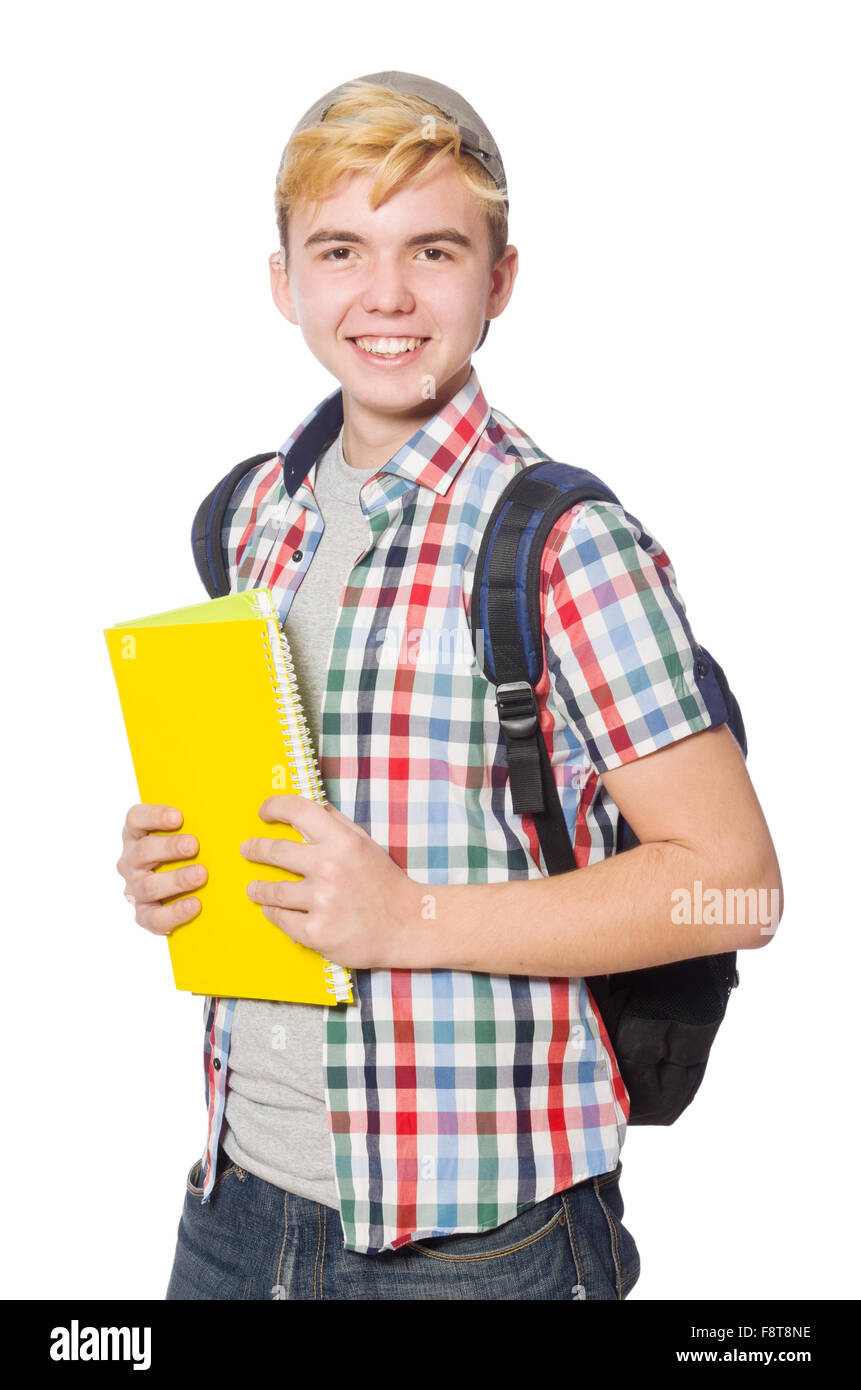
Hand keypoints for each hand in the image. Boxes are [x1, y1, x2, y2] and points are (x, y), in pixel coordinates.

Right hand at [116, 804, 207, 934]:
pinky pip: (154, 918)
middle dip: (169, 847)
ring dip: (176, 880)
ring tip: (201, 874)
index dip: (154, 816)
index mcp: (137, 835)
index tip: (178, 817)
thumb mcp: (186, 833)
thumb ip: (199, 820)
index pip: (136, 819)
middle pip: (143, 851)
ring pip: (149, 885)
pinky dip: (174, 912)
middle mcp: (131, 861)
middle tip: (193, 845)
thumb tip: (232, 806)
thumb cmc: (186, 854)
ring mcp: (135, 889)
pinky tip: (195, 905)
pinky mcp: (143, 914)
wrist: (179, 894)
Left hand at [241, 796, 423, 969]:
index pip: (297, 810)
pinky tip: (273, 910)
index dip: (274, 806)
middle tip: (247, 850)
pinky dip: (275, 914)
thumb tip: (313, 804)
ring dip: (258, 888)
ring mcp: (321, 902)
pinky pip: (281, 919)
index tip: (263, 813)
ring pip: (271, 890)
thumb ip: (337, 824)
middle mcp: (329, 868)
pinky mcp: (317, 933)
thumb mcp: (365, 844)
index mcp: (342, 842)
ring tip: (254, 889)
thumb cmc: (385, 883)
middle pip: (273, 851)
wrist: (408, 925)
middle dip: (254, 849)